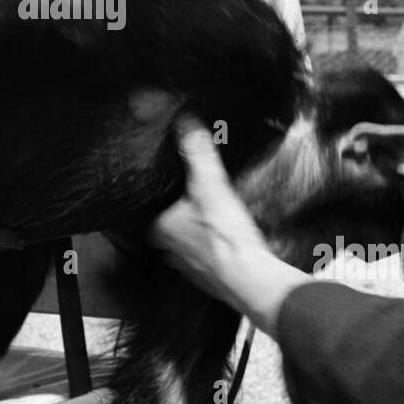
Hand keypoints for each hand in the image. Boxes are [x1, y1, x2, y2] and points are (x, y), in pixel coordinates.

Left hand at [149, 117, 309, 332]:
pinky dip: (217, 252)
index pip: (152, 211)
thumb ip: (197, 153)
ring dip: (199, 236)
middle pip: (170, 229)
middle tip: (197, 205)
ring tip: (214, 222)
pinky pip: (209, 261)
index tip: (175, 191)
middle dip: (182, 219)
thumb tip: (184, 123)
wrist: (251, 277)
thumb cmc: (224, 234)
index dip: (163, 200)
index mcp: (161, 229)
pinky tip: (230, 243)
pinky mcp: (212, 280)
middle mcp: (170, 252)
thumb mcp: (210, 184)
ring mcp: (190, 268)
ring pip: (188, 246)